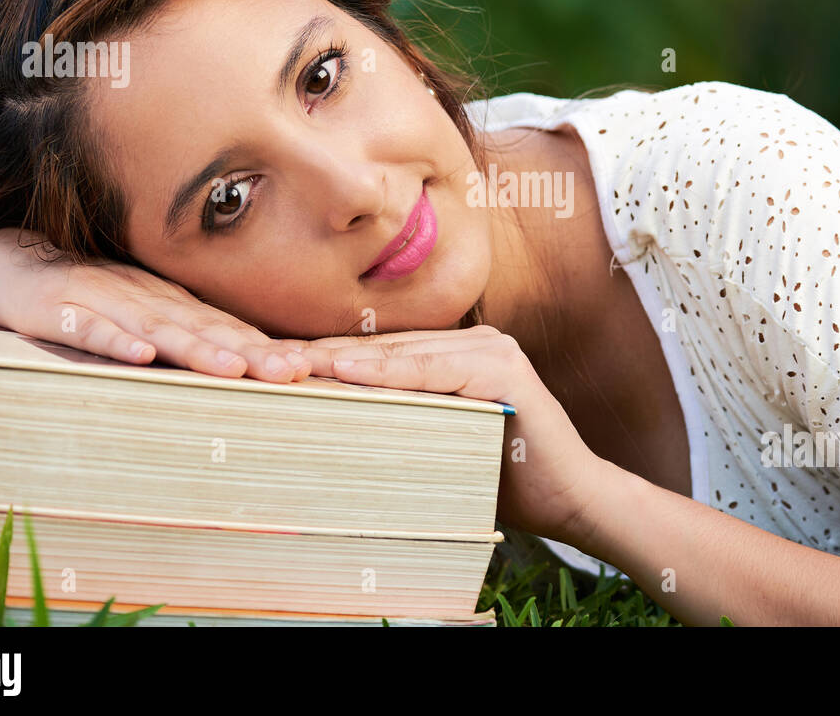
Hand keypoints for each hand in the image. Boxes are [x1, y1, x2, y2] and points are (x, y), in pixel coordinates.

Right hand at [0, 228, 311, 382]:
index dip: (266, 348)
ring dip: (196, 350)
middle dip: (251, 352)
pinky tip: (139, 357)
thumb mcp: (143, 314)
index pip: (227, 329)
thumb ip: (186, 335)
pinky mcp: (60, 309)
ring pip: (158, 328)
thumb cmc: (87, 297)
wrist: (8, 263)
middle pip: (205, 329)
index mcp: (172, 304)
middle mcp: (148, 300)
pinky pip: (90, 328)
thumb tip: (243, 365)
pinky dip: (114, 341)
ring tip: (234, 370)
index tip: (307, 368)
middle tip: (291, 372)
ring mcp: (106, 301)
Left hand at [300, 325, 603, 541]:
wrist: (572, 499)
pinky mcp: (503, 366)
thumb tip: (331, 430)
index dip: (329, 361)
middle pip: (385, 348)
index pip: (381, 354)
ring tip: (294, 365)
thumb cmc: (503, 480)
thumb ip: (403, 424)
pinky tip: (347, 373)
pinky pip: (432, 369)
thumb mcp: (440, 445)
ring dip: (346, 360)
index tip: (277, 370)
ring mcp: (491, 348)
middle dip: (325, 357)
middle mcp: (476, 340)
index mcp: (458, 354)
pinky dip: (388, 373)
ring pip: (402, 354)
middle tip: (268, 363)